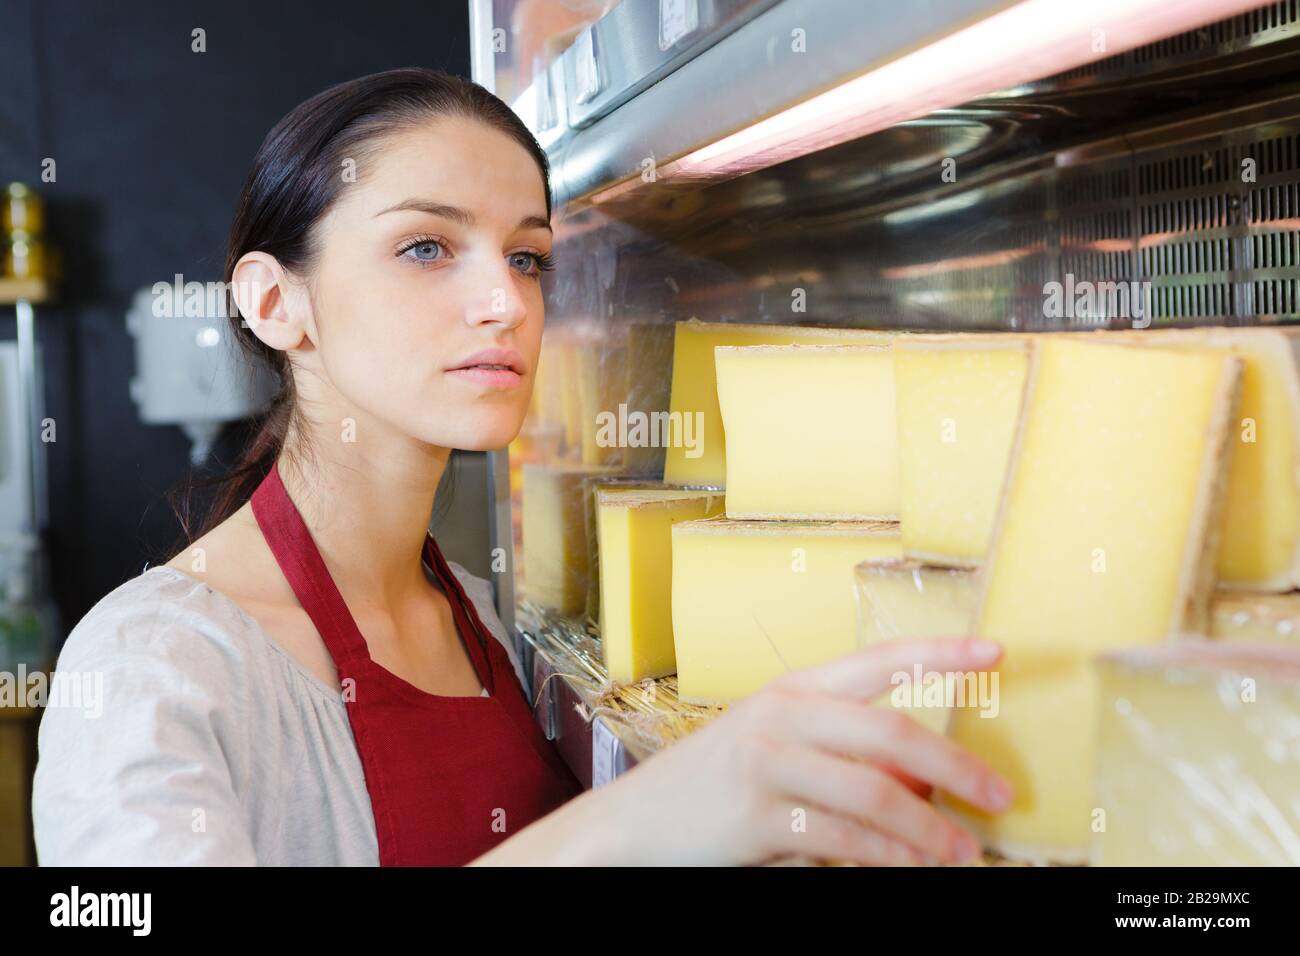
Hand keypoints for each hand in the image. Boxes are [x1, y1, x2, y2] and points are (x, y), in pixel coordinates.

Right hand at [598, 636, 1011, 865]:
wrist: (634, 824)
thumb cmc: (715, 783)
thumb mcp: (775, 746)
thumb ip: (841, 750)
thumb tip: (925, 776)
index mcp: (794, 688)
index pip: (880, 659)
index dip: (942, 652)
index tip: (997, 650)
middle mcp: (783, 715)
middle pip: (894, 733)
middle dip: (958, 766)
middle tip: (1001, 795)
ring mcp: (768, 765)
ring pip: (877, 796)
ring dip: (931, 831)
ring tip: (964, 852)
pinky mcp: (758, 818)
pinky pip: (844, 842)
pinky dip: (889, 859)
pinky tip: (913, 868)